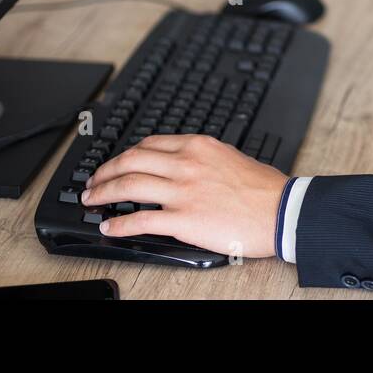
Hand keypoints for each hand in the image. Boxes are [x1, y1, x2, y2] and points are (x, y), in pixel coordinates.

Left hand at [81, 134, 288, 258]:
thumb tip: (182, 167)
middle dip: (106, 170)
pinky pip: (140, 220)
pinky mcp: (183, 219)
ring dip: (104, 193)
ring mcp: (182, 191)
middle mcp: (186, 164)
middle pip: (132, 160)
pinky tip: (109, 227)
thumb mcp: (231, 157)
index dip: (127, 154)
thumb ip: (203, 159)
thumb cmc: (264, 188)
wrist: (280, 211)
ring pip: (129, 185)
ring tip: (92, 200)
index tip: (118, 162)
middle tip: (94, 180)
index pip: (150, 144)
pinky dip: (118, 225)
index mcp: (199, 146)